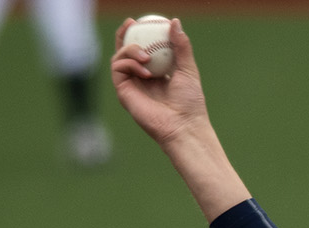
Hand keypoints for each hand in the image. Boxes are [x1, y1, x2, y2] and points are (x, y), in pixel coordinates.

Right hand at [110, 17, 207, 147]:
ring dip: (130, 50)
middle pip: (125, 51)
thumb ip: (181, 46)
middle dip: (124, 35)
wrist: (184, 125)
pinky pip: (118, 69)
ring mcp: (132, 85)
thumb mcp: (188, 69)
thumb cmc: (190, 102)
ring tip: (146, 56)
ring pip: (119, 57)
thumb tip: (175, 22)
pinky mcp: (124, 92)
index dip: (140, 34)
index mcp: (157, 72)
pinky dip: (129, 64)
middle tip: (131, 24)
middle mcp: (141, 78)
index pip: (144, 49)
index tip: (142, 20)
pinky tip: (145, 71)